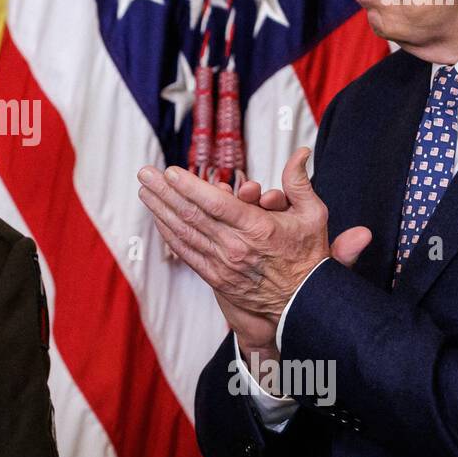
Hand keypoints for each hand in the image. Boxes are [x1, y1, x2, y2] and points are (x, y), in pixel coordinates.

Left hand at [138, 149, 371, 349]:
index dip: (189, 186)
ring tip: (144, 191)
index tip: (170, 171)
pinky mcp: (215, 277)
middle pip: (191, 215)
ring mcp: (222, 264)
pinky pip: (187, 253)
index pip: (215, 204)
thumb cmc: (307, 257)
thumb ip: (299, 182)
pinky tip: (158, 219)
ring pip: (185, 233)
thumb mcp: (313, 216)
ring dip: (161, 210)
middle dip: (164, 192)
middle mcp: (235, 247)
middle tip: (145, 173)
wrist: (302, 303)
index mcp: (257, 229)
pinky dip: (170, 235)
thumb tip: (300, 153)